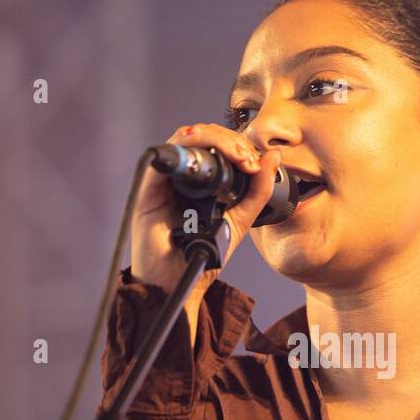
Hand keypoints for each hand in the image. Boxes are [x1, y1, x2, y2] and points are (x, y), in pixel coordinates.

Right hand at [129, 122, 280, 295]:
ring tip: (237, 157)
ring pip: (183, 139)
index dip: (237, 144)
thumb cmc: (204, 256)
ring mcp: (163, 180)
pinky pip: (162, 158)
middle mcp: (180, 176)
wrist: (182, 284)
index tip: (256, 162)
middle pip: (200, 136)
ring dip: (212, 138)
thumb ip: (257, 192)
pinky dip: (185, 149)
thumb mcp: (240, 220)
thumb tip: (272, 158)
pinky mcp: (148, 189)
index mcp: (199, 180)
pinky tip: (207, 158)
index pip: (215, 144)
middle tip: (249, 159)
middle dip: (229, 140)